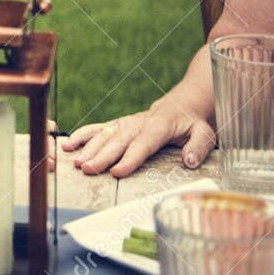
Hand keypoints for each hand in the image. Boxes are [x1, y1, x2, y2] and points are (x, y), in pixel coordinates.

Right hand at [60, 99, 215, 177]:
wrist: (184, 102)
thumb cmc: (194, 122)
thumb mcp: (205, 133)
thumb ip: (198, 147)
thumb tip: (189, 161)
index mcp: (160, 125)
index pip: (143, 143)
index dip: (130, 158)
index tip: (116, 172)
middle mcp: (139, 122)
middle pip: (118, 140)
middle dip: (101, 155)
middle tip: (87, 170)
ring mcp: (126, 122)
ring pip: (105, 134)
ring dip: (88, 148)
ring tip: (76, 163)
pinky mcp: (119, 124)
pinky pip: (98, 128)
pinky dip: (82, 135)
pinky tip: (68, 145)